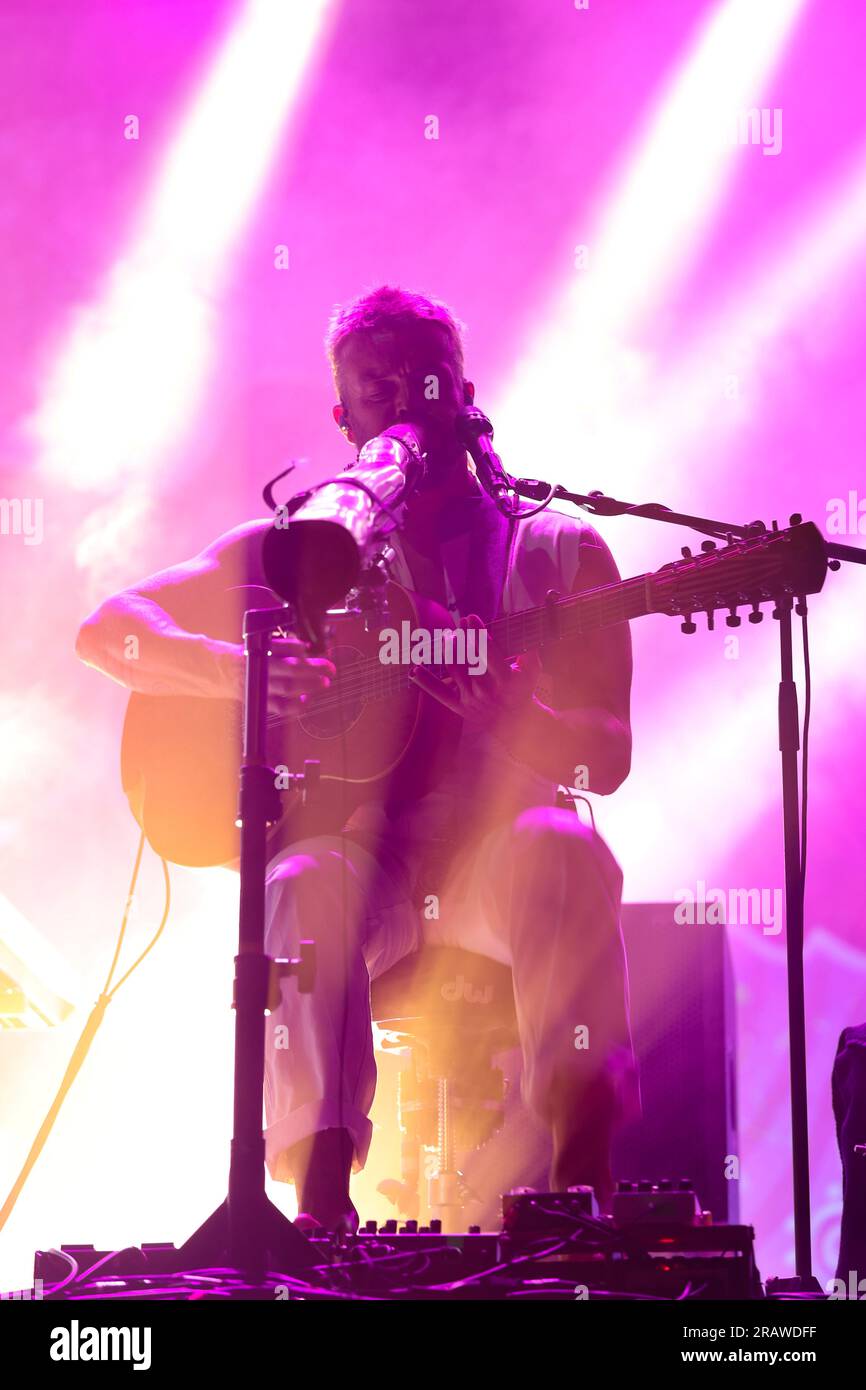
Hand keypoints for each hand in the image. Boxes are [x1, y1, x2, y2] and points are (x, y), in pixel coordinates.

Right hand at [213, 640, 334, 716]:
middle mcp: (262, 667)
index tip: (314, 650)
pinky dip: (297, 705)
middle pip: (292, 668)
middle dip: (315, 669)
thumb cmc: (247, 656)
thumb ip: (284, 646)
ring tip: (323, 683)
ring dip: (310, 685)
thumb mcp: (262, 644)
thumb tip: (308, 649)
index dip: (304, 649)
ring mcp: (262, 686)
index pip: (288, 648)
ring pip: (289, 687)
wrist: (222, 670)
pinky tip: (305, 700)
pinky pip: (282, 707)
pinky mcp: (262, 701)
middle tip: (330, 669)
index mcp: (262, 650)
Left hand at [407, 613, 540, 730]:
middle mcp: (486, 689)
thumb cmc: (522, 692)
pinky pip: (440, 693)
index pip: (487, 649)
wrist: (514, 724)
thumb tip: (524, 632)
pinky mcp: (460, 707)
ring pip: (454, 667)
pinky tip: (415, 669)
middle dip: (463, 635)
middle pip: (468, 655)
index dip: (477, 631)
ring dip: (449, 648)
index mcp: (505, 679)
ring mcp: (471, 699)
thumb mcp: (531, 673)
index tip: (470, 617)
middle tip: (461, 623)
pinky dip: (426, 681)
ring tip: (449, 636)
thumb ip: (529, 653)